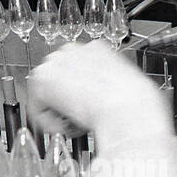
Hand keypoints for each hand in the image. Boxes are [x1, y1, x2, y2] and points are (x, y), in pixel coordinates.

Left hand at [27, 41, 174, 149]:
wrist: (128, 111)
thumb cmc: (137, 105)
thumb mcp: (129, 90)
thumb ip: (111, 88)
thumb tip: (106, 101)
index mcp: (99, 49)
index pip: (79, 68)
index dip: (82, 93)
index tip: (89, 109)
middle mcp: (76, 50)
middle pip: (59, 78)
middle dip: (67, 101)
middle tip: (83, 118)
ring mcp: (57, 62)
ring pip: (48, 94)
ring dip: (60, 113)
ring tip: (79, 124)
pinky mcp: (43, 80)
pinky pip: (39, 108)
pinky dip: (52, 123)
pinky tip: (71, 126)